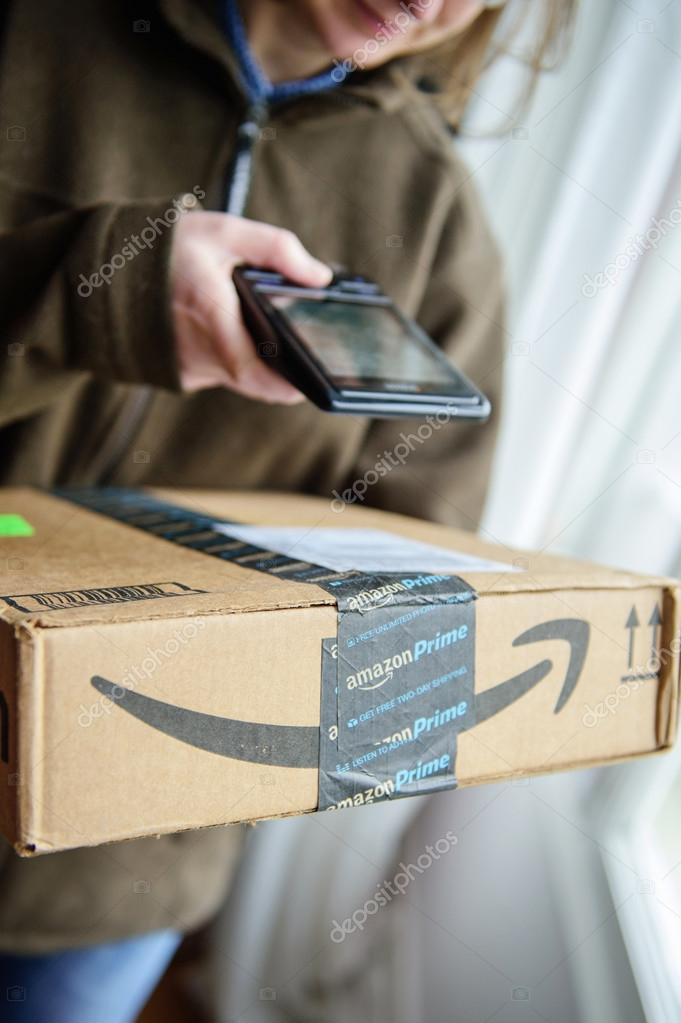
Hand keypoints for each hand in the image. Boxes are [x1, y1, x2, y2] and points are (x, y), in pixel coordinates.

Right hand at [169, 211, 331, 401]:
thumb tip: (320, 277)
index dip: (281, 385)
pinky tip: (230, 332)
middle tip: (297, 351)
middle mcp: (195, 349)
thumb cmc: (166, 248)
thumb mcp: (224, 232)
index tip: (305, 384)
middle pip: (251, 377)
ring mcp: (185, 366)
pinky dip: (230, 358)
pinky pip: (216, 373)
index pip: (251, 369)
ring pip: (236, 377)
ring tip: (258, 328)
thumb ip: (277, 249)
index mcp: (209, 314)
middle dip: (277, 369)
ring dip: (254, 360)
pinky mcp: (178, 373)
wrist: (107, 266)